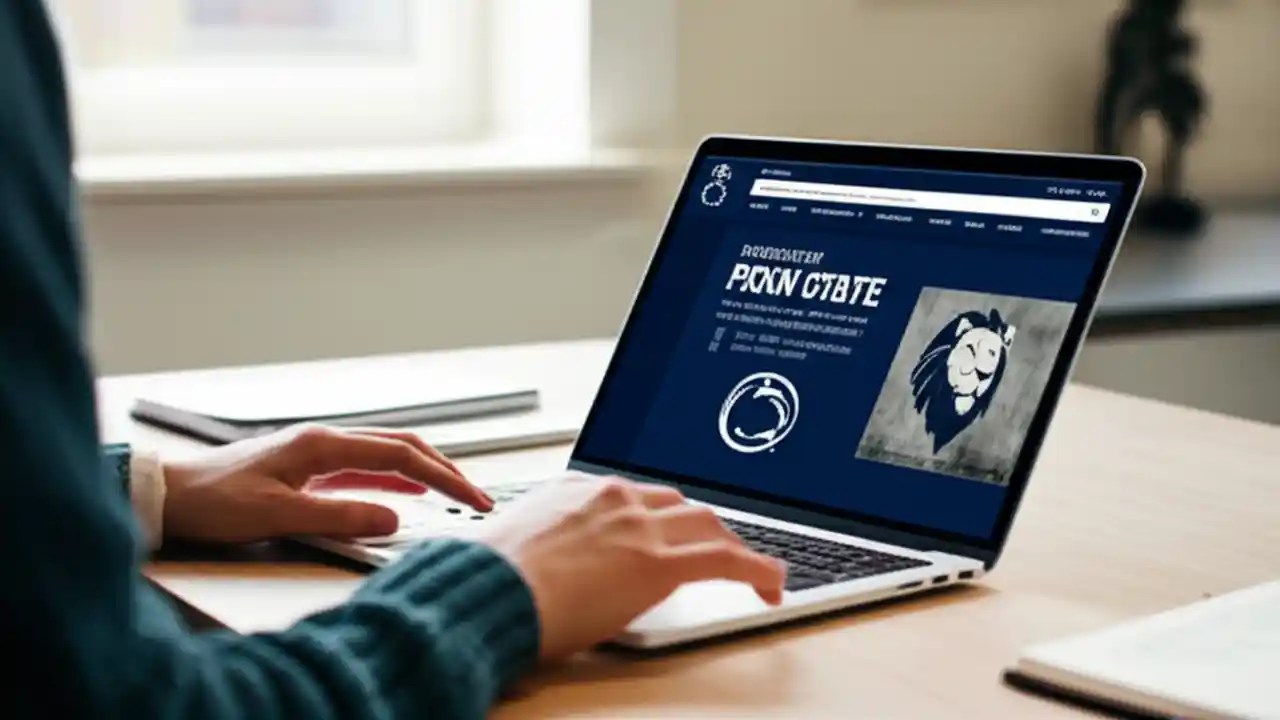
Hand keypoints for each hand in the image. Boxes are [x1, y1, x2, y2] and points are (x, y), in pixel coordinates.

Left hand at [162, 424, 492, 543]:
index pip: (399, 457)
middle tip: (477, 496)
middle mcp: (324, 439)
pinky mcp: (308, 466)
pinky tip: (406, 494)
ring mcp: (317, 450)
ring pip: (387, 452)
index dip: (442, 477)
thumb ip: (338, 517)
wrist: (171, 493)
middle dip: (445, 469)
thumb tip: (393, 519)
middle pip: (402, 445)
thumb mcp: (277, 516)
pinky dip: (396, 478)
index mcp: (321, 444)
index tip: (471, 497)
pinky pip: (365, 466)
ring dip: (425, 470)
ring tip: (455, 491)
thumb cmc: (213, 500)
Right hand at [473, 472, 785, 660]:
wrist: (488, 592)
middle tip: (713, 546)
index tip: (662, 530)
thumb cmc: (488, 579)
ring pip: (706, 523)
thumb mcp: (514, 547)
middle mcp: (614, 499)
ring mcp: (639, 527)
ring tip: (748, 567)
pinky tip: (770, 584)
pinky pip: (725, 560)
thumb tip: (546, 568)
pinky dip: (756, 570)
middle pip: (676, 502)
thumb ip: (543, 546)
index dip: (657, 515)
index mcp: (577, 490)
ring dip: (730, 543)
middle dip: (699, 524)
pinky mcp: (659, 564)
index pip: (634, 494)